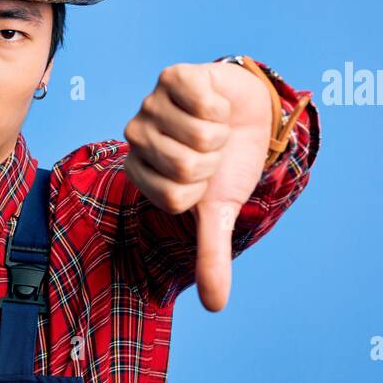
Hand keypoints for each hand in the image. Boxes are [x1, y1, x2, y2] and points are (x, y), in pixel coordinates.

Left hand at [123, 61, 273, 311]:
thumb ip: (210, 255)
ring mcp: (150, 104)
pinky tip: (214, 103)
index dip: (202, 190)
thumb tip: (215, 306)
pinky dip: (221, 106)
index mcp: (140, 173)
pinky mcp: (171, 76)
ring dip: (218, 133)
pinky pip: (201, 101)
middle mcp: (136, 138)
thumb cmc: (226, 163)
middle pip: (184, 166)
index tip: (203, 178)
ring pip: (195, 134)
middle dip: (213, 161)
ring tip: (212, 126)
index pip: (173, 197)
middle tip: (210, 150)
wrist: (247, 114)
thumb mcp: (219, 210)